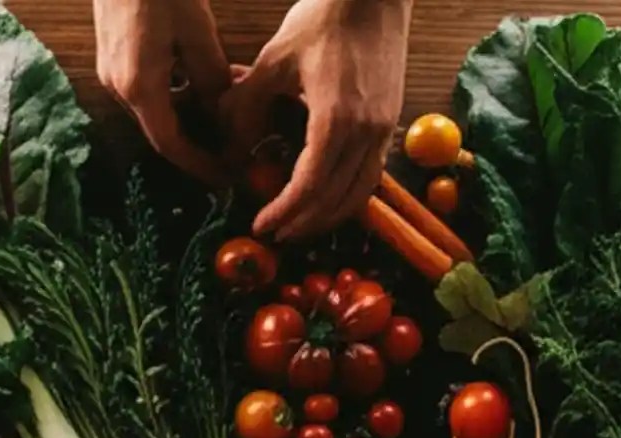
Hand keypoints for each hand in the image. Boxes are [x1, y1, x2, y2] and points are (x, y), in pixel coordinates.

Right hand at [93, 0, 230, 184]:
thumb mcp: (197, 32)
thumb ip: (212, 78)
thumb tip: (225, 113)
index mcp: (140, 86)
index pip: (170, 145)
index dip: (199, 165)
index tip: (225, 177)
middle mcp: (119, 87)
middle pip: (163, 130)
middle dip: (199, 141)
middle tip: (235, 142)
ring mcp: (111, 72)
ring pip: (157, 109)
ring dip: (190, 113)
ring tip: (227, 101)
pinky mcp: (113, 57)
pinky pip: (148, 90)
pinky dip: (176, 93)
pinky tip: (200, 77)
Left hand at [221, 0, 411, 238]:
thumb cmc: (324, 18)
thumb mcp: (273, 61)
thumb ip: (246, 107)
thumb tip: (230, 149)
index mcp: (336, 120)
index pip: (310, 186)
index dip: (284, 212)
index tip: (261, 224)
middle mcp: (367, 132)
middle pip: (337, 198)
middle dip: (305, 223)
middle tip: (277, 234)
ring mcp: (384, 128)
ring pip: (361, 192)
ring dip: (330, 215)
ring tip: (301, 224)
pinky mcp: (390, 120)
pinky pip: (372, 172)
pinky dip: (349, 193)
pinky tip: (328, 195)